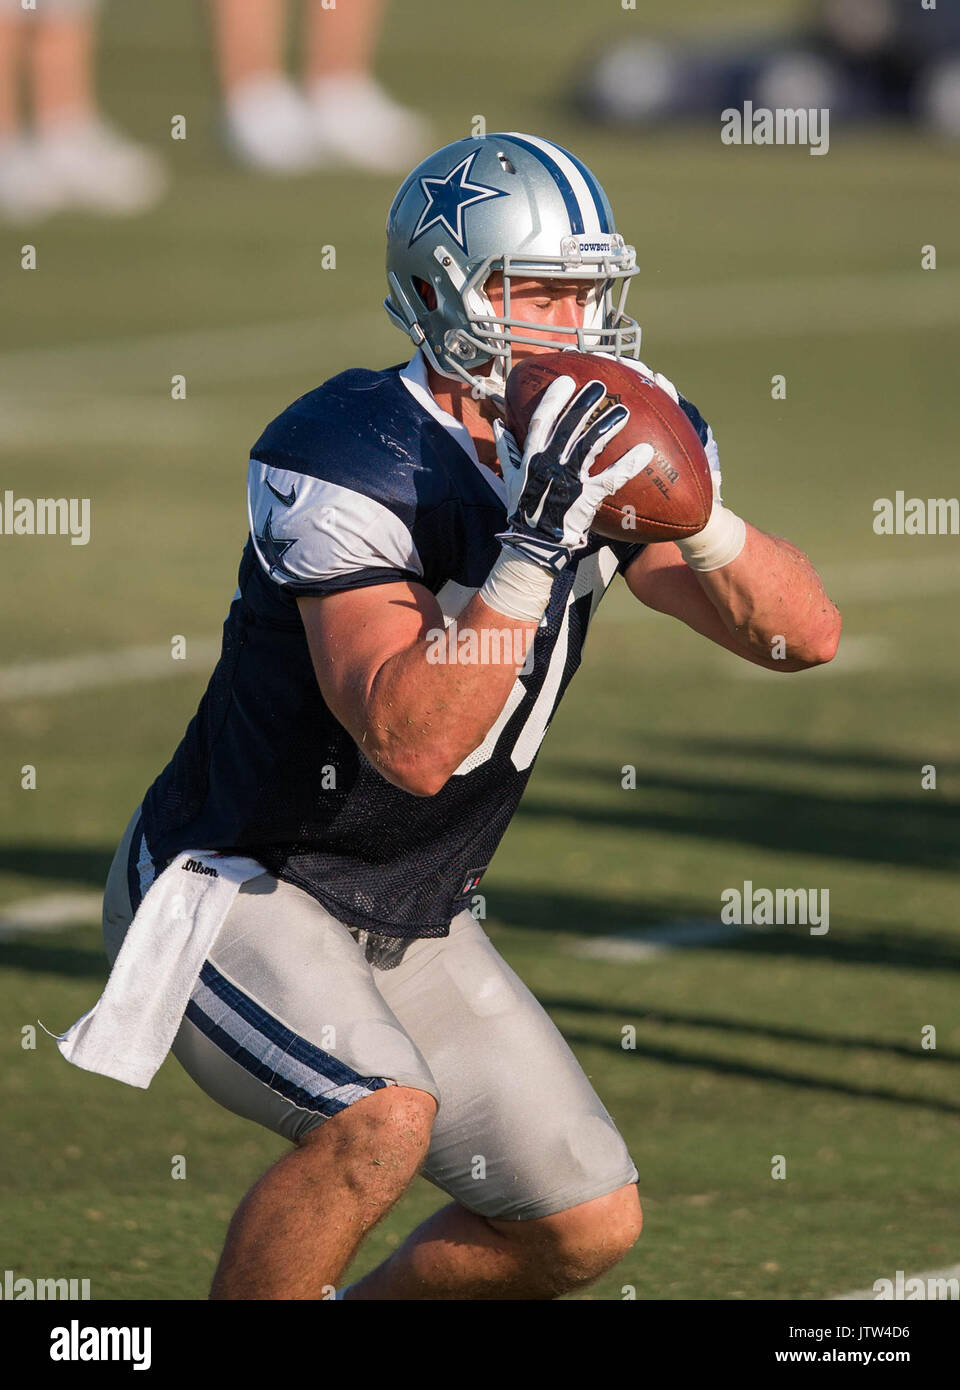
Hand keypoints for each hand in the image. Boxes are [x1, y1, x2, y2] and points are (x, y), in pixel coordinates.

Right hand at [493, 375, 653, 572]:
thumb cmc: (523, 511)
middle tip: (598, 385)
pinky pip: (611, 478)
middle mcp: (549, 465)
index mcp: (531, 458)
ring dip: (606, 425)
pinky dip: (629, 464)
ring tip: (623, 410)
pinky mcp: (586, 498)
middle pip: (568, 427)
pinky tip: (646, 451)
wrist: (532, 544)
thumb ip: (507, 450)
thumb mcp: (511, 478)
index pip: (541, 421)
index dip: (552, 400)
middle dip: (584, 403)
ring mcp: (568, 480)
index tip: (565, 381)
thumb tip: (498, 425)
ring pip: (589, 445)